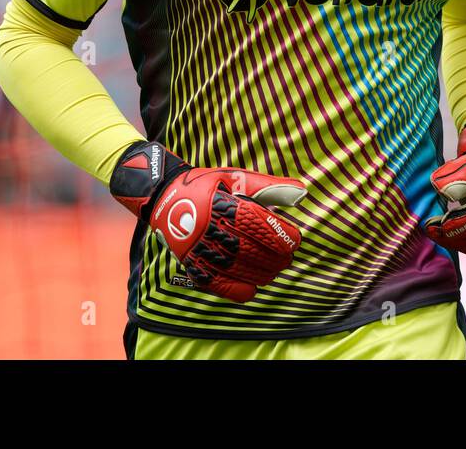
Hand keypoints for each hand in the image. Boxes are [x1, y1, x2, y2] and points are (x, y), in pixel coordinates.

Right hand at [110, 141, 306, 302]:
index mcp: (221, 203)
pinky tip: (252, 288)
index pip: (259, 223)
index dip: (281, 235)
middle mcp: (209, 227)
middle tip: (287, 257)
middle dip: (275, 256)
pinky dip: (236, 289)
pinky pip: (216, 282)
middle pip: (250, 248)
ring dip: (261, 273)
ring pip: (236, 268)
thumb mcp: (236, 178)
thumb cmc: (206, 185)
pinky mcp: (190, 262)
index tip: (294, 240)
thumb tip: (302, 192)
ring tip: (274, 271)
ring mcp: (198, 247)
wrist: (163, 195)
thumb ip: (269, 186)